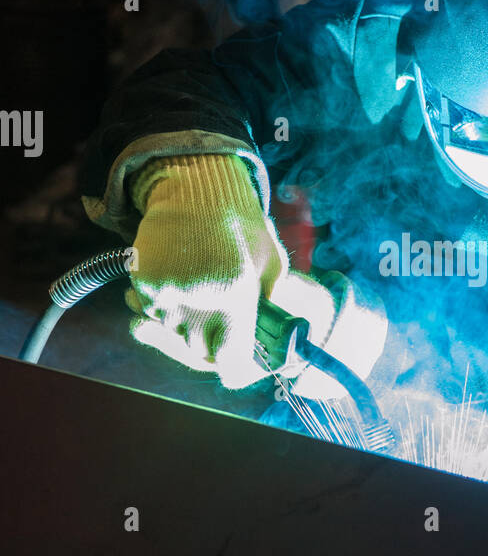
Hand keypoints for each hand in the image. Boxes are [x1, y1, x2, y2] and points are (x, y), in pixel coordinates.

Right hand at [126, 154, 335, 389]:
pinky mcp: (146, 281)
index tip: (232, 363)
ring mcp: (170, 292)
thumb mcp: (271, 262)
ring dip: (182, 320)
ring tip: (198, 287)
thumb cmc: (241, 226)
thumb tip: (272, 336)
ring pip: (171, 331)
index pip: (230, 359)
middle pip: (198, 349)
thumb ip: (271, 302)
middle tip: (215, 313)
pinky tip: (178, 276)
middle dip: (207, 339)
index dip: (232, 366)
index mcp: (237, 298)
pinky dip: (161, 301)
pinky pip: (150, 309)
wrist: (196, 188)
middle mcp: (201, 300)